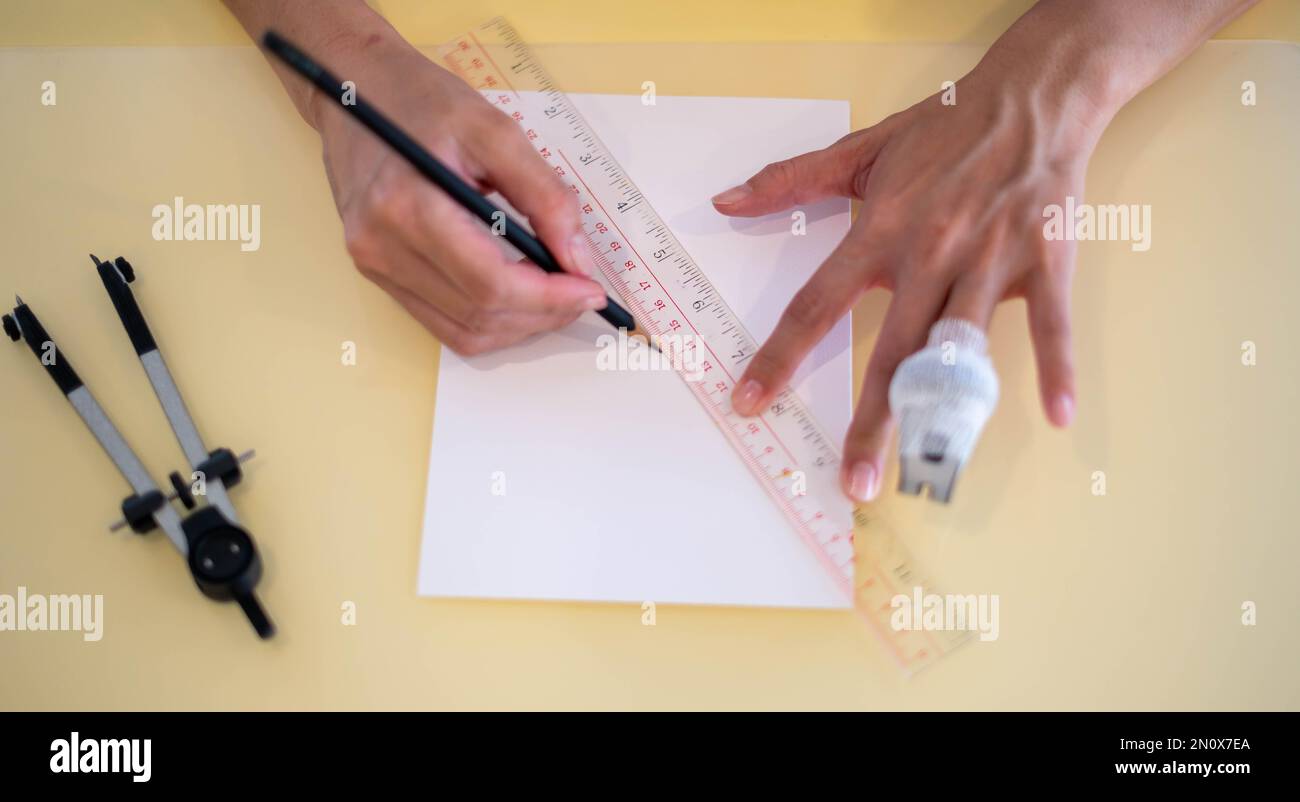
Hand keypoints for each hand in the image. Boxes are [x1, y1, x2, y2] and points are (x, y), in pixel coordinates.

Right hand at [312, 36, 606, 353]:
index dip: (549, 298)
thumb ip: (544, 195)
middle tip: (581, 294)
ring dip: (518, 326)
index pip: (491, 284)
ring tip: (555, 296)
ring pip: (462, 332)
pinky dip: (488, 320)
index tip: (590, 290)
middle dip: (542, 315)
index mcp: (408, 207)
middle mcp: (381, 246)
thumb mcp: (495, 130)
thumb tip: (577, 259)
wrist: (353, 90)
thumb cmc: (420, 100)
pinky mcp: (376, 270)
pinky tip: (518, 295)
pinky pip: (441, 322)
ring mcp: (373, 264)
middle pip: (479, 315)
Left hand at [714, 65, 1103, 502]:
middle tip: (853, 481)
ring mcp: (988, 259)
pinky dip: (1056, 366)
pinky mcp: (1043, 259)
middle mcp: (930, 252)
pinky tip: (1058, 414)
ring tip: (934, 466)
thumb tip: (727, 201)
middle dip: (871, 420)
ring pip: (962, 346)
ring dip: (950, 410)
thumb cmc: (942, 129)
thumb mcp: (861, 152)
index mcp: (880, 231)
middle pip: (890, 349)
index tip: (750, 402)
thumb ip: (790, 181)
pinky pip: (1049, 322)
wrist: (1032, 97)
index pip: (815, 304)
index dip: (779, 357)